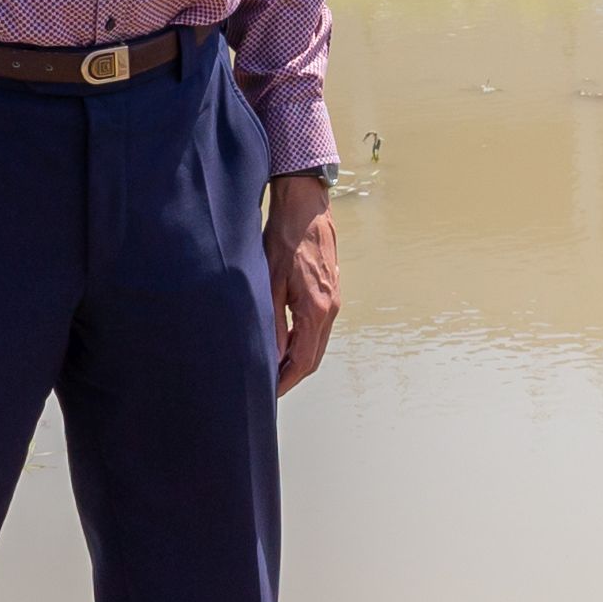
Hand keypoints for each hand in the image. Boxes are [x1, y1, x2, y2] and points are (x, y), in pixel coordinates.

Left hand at [263, 172, 340, 395]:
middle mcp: (330, 309)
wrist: (306, 209)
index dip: (286, 380)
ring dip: (298, 360)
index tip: (270, 392)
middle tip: (269, 387)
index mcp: (316, 309)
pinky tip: (285, 342)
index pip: (303, 360)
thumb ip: (273, 323)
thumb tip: (272, 356)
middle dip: (292, 375)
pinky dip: (303, 343)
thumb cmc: (284, 240)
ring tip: (273, 368)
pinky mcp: (330, 293)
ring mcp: (333, 301)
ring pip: (317, 344)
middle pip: (314, 357)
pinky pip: (319, 329)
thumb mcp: (270, 283)